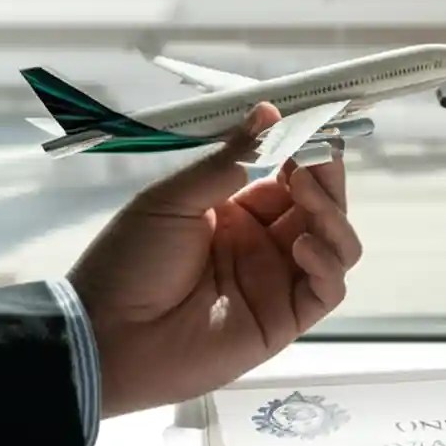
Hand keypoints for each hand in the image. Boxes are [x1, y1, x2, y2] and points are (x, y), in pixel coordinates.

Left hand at [69, 103, 361, 416]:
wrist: (109, 335)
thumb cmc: (130, 262)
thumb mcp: (174, 200)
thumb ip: (228, 160)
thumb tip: (269, 110)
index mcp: (237, 214)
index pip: (290, 178)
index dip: (307, 153)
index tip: (313, 125)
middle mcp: (265, 245)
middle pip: (321, 208)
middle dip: (326, 178)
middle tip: (317, 155)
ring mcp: (279, 282)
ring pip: (336, 244)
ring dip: (332, 214)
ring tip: (305, 192)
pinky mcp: (286, 320)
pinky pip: (328, 289)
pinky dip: (327, 262)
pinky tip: (302, 244)